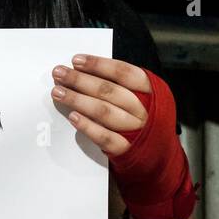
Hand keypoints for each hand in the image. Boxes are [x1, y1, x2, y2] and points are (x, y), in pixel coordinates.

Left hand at [52, 54, 196, 218]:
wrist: (160, 158)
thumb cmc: (144, 121)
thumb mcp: (142, 99)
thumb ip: (120, 85)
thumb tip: (84, 70)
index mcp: (153, 91)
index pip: (124, 73)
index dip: (99, 65)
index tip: (76, 60)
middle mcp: (146, 110)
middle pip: (110, 91)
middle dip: (81, 80)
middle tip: (59, 73)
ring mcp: (138, 131)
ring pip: (105, 111)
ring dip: (78, 100)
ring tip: (58, 92)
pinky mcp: (128, 150)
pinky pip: (105, 137)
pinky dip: (88, 126)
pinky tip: (72, 116)